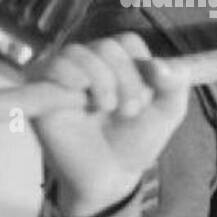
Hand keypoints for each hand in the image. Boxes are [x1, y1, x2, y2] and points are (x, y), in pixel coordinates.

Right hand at [25, 33, 189, 216]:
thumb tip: (159, 65)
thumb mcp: (168, 111)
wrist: (110, 174)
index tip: (146, 101)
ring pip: (79, 53)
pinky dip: (72, 79)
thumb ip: (175, 83)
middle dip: (126, 80)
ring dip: (102, 81)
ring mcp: (62, 74)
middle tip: (129, 112)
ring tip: (107, 109)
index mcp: (117, 61)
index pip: (127, 42)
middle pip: (106, 47)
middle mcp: (88, 62)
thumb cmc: (136, 139)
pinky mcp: (40, 90)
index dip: (142, 69)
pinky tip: (85, 103)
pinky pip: (52, 66)